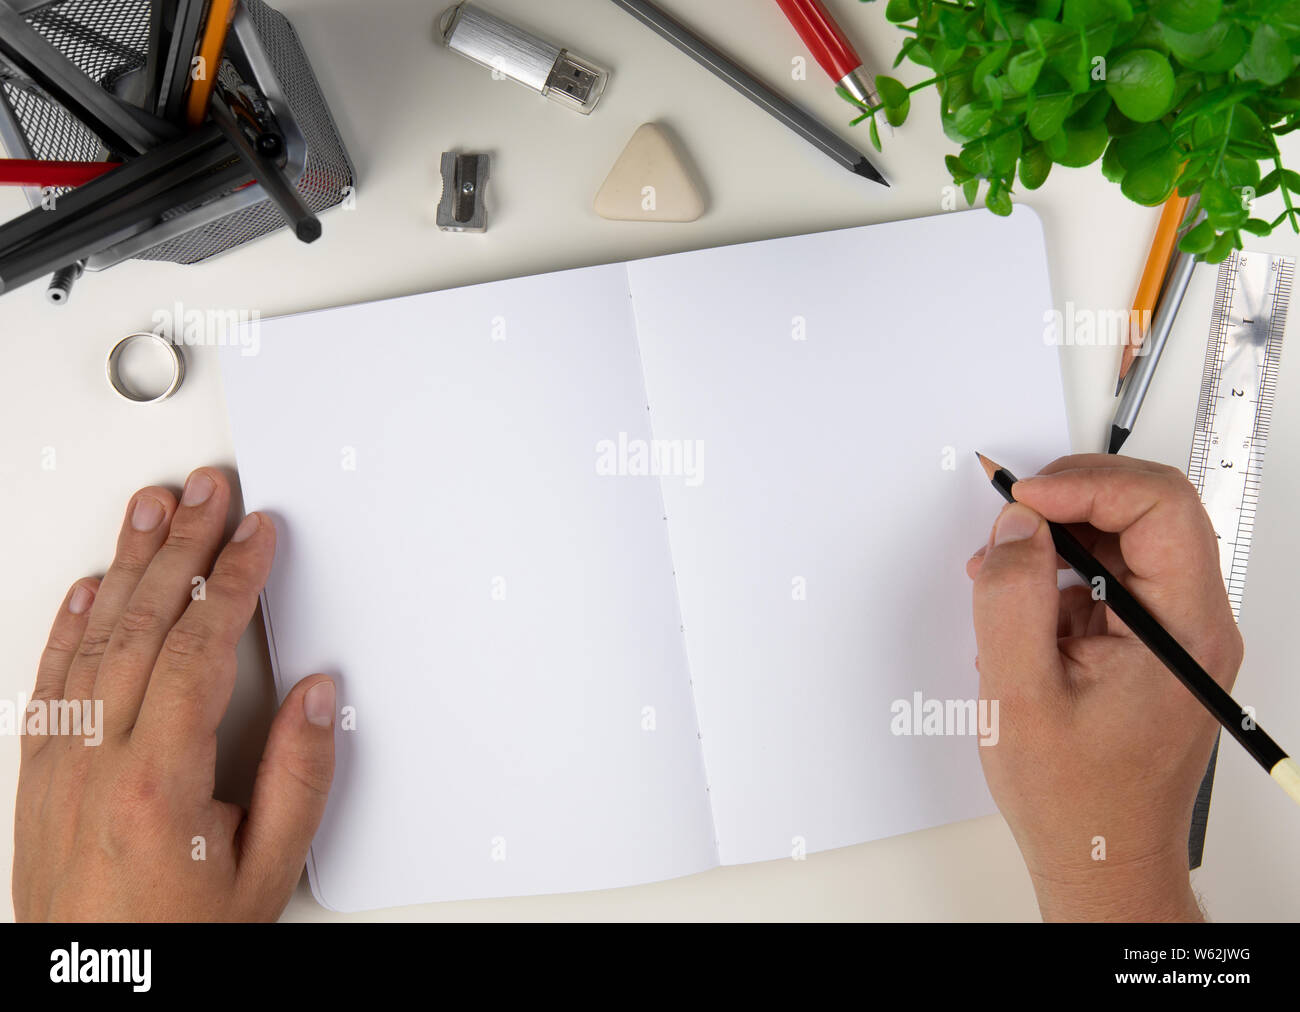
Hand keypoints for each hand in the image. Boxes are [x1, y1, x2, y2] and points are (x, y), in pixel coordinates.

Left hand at [13, 468, 335, 920]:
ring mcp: (58, 761)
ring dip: (125, 563)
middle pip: (142, 622)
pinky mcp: (37, 772)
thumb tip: (315, 695)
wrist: (97, 989)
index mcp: (158, 778)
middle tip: (207, 490)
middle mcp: (97, 759)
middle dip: (181, 545)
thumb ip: (299, 777)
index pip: (200, 647)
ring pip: (91, 636)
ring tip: (150, 508)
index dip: (233, 580)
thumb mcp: (266, 871)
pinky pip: (51, 678)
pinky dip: (69, 621)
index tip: (256, 535)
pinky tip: (87, 584)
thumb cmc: (180, 939)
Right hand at [966, 454, 1240, 921]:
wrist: (1102, 858)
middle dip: (1068, 504)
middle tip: (1007, 519)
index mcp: (1183, 630)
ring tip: (999, 574)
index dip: (1085, 485)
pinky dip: (1061, 578)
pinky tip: (1019, 610)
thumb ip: (1014, 598)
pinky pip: (1112, 581)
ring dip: (1058, 543)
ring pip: (1126, 544)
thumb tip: (1016, 528)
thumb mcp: (1020, 694)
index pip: (1159, 507)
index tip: (1023, 499)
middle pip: (1147, 514)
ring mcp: (1177, 635)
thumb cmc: (1077, 800)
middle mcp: (1195, 624)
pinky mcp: (1152, 645)